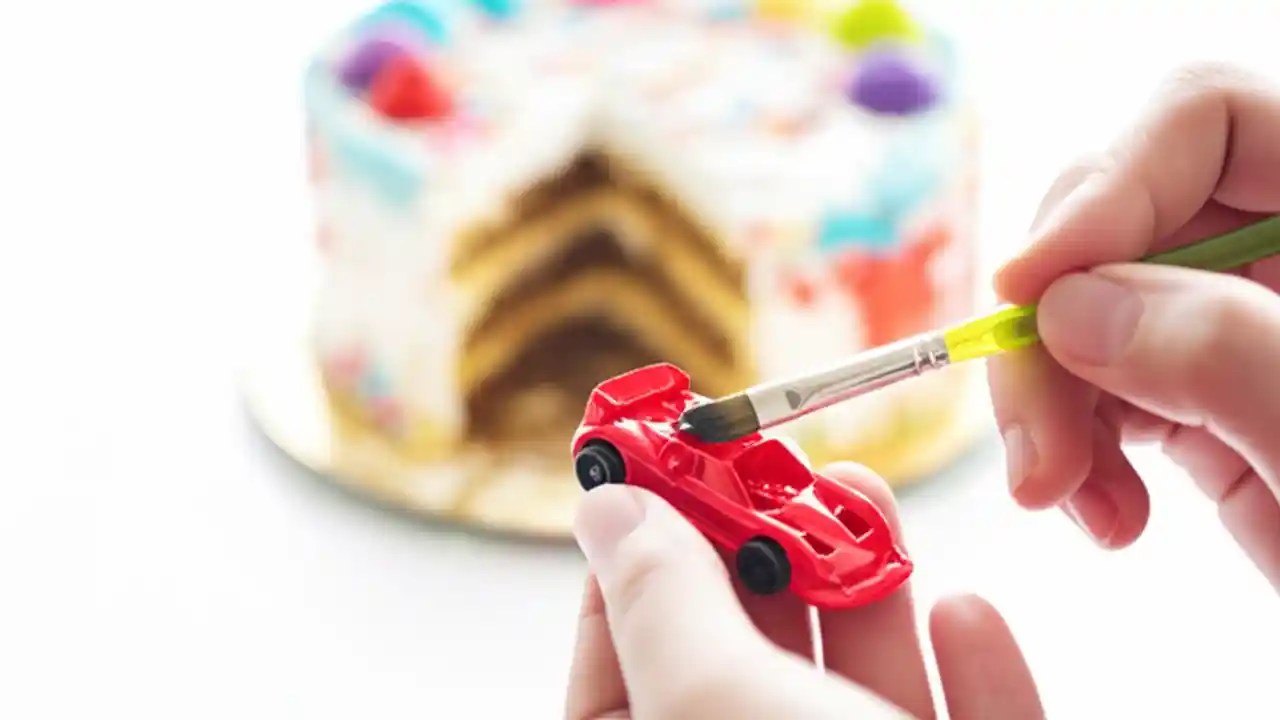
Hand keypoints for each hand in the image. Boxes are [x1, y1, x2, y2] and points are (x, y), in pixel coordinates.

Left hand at [564, 465, 1042, 718]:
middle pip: (751, 661)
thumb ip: (663, 605)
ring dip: (874, 590)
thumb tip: (609, 507)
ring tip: (870, 497)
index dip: (638, 560)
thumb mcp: (722, 704)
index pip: (620, 666)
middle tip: (784, 466)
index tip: (661, 464)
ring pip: (864, 690)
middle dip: (773, 553)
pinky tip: (968, 612)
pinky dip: (974, 675)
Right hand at [990, 63, 1279, 586]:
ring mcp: (1244, 323)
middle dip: (1053, 328)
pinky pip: (1103, 385)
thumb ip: (1224, 355)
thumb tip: (1067, 306)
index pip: (1211, 119)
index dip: (1107, 185)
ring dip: (1054, 404)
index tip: (1026, 287)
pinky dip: (1076, 445)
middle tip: (1033, 444)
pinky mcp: (1207, 395)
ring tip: (1070, 497)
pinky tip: (1105, 511)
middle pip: (1122, 223)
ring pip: (1089, 308)